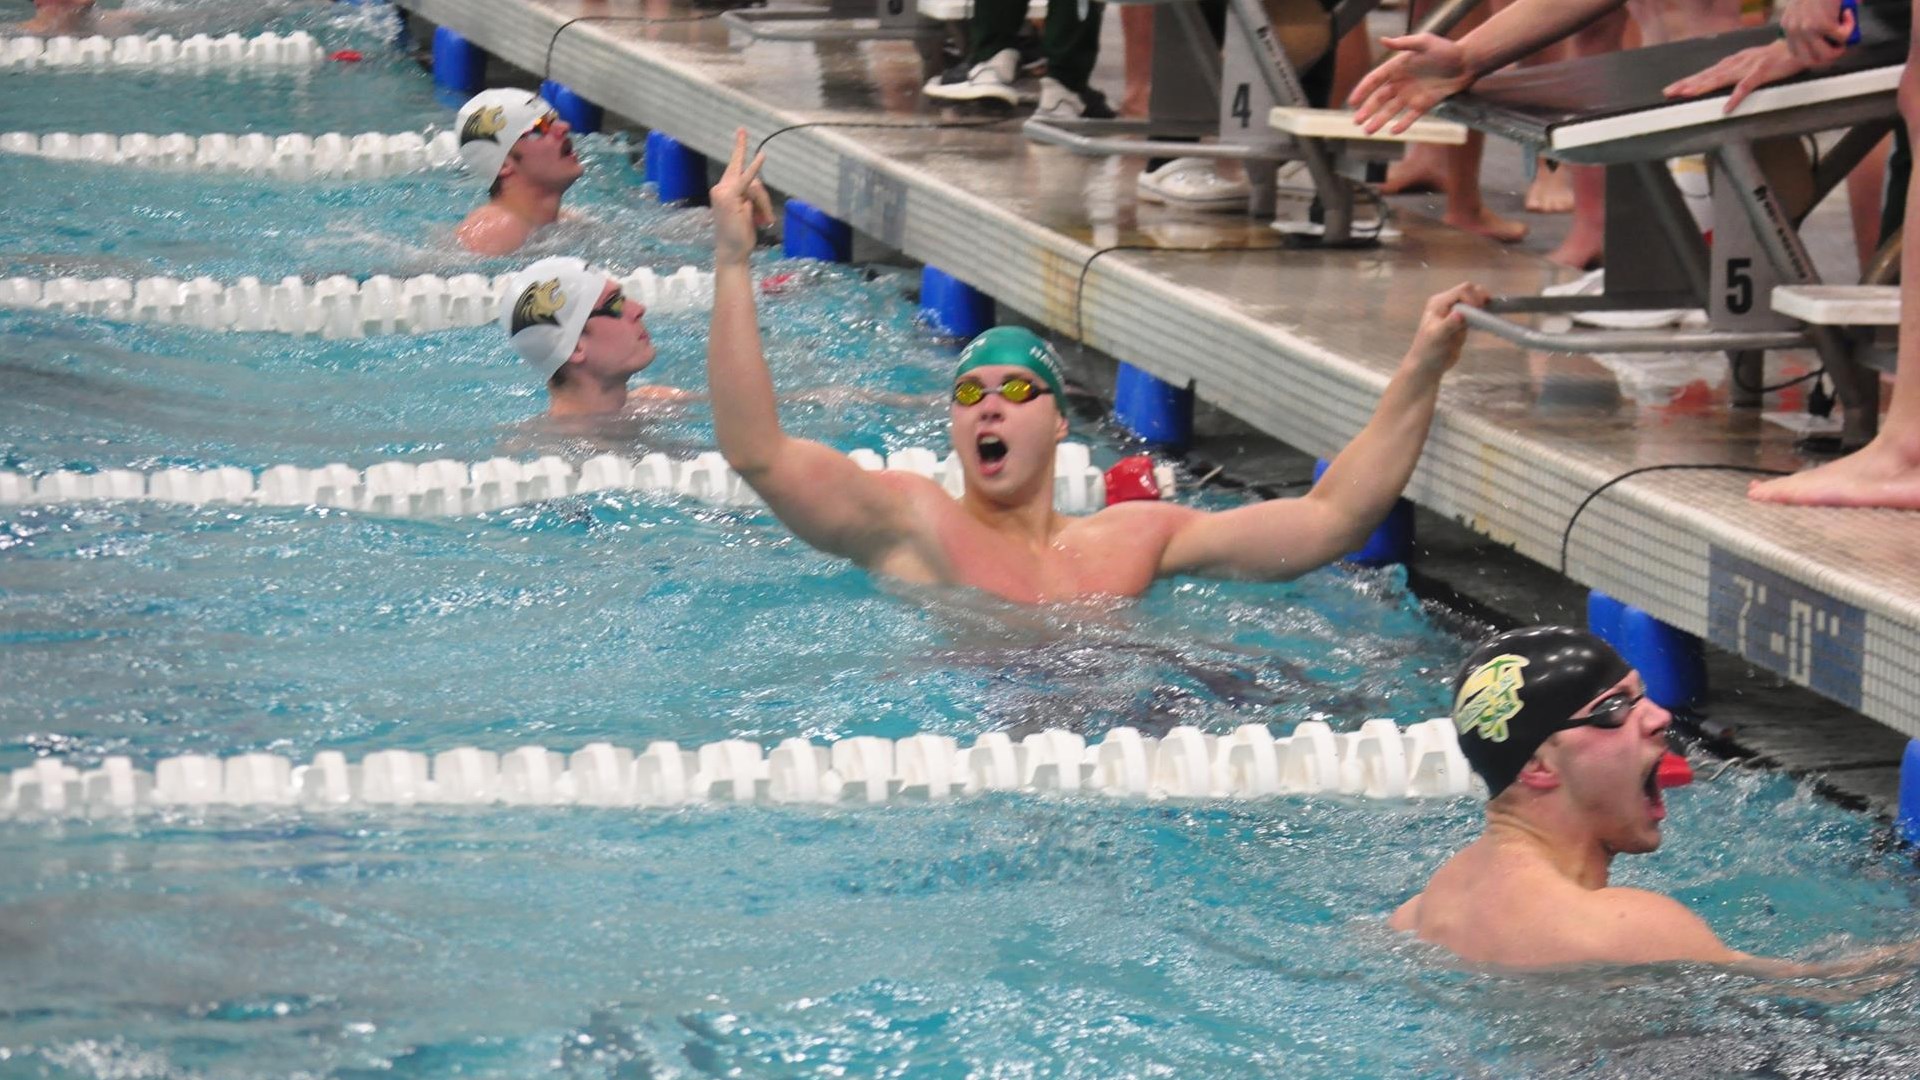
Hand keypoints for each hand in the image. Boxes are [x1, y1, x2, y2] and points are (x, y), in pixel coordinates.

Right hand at [710, 128, 773, 266]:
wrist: (732, 251)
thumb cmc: (740, 234)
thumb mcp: (748, 212)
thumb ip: (751, 196)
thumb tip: (758, 191)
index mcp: (723, 189)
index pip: (735, 167)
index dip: (739, 148)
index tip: (741, 131)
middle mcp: (720, 187)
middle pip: (751, 180)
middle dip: (760, 200)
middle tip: (758, 198)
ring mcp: (723, 190)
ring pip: (755, 187)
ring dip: (763, 207)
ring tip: (763, 222)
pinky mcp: (730, 196)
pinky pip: (748, 181)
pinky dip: (754, 167)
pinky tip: (761, 156)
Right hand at [1348, 34, 1472, 134]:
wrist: (1468, 62)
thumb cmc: (1446, 50)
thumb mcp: (1424, 42)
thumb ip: (1404, 43)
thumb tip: (1382, 40)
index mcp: (1398, 67)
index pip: (1375, 80)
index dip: (1362, 90)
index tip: (1352, 102)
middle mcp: (1402, 82)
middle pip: (1379, 98)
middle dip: (1367, 110)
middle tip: (1356, 122)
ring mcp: (1412, 95)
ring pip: (1391, 110)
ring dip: (1379, 120)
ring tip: (1368, 131)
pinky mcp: (1424, 104)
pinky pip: (1410, 117)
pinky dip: (1402, 125)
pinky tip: (1393, 132)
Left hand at [1405, 282, 1488, 373]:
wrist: (1428, 365)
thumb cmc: (1428, 351)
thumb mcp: (1437, 338)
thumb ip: (1449, 325)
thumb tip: (1460, 314)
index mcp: (1439, 302)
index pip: (1462, 290)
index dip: (1473, 299)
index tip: (1478, 313)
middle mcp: (1448, 303)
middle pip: (1471, 291)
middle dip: (1480, 300)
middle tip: (1484, 315)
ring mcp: (1456, 312)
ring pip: (1475, 300)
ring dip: (1482, 307)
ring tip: (1485, 319)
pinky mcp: (1463, 321)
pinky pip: (1476, 312)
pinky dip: (1483, 315)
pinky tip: (1485, 322)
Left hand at [1662, 41, 1812, 112]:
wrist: (1795, 48)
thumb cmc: (1771, 58)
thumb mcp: (1745, 64)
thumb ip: (1730, 73)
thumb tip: (1711, 81)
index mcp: (1731, 63)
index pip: (1704, 73)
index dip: (1687, 81)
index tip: (1670, 90)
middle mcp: (1736, 63)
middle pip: (1707, 75)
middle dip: (1687, 84)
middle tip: (1669, 92)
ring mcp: (1748, 67)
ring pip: (1722, 78)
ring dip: (1704, 86)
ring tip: (1688, 94)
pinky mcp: (1762, 72)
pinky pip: (1747, 86)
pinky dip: (1736, 97)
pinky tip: (1727, 107)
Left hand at [1779, 0, 1851, 66]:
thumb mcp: (1806, 9)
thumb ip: (1811, 24)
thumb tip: (1828, 41)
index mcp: (1788, 26)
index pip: (1798, 55)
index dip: (1816, 55)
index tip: (1828, 47)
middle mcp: (1794, 30)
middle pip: (1812, 61)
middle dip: (1831, 55)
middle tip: (1841, 43)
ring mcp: (1807, 30)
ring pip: (1828, 54)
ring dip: (1842, 45)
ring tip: (1845, 29)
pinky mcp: (1822, 25)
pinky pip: (1842, 37)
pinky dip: (1851, 26)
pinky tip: (1848, 13)